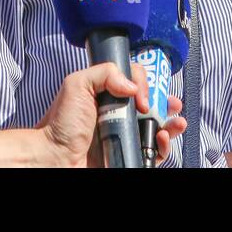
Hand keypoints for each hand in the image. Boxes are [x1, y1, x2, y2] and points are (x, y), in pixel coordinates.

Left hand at [37, 62, 186, 166]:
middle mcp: (118, 114)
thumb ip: (105, 73)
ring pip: (156, 128)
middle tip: (172, 104)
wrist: (54, 158)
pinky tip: (162, 139)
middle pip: (151, 104)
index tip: (139, 96)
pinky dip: (163, 145)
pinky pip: (153, 152)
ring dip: (171, 123)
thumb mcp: (78, 84)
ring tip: (176, 123)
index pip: (135, 81)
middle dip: (166, 102)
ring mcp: (125, 136)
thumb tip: (133, 87)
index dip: (144, 84)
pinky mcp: (128, 156)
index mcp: (107, 95)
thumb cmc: (61, 124)